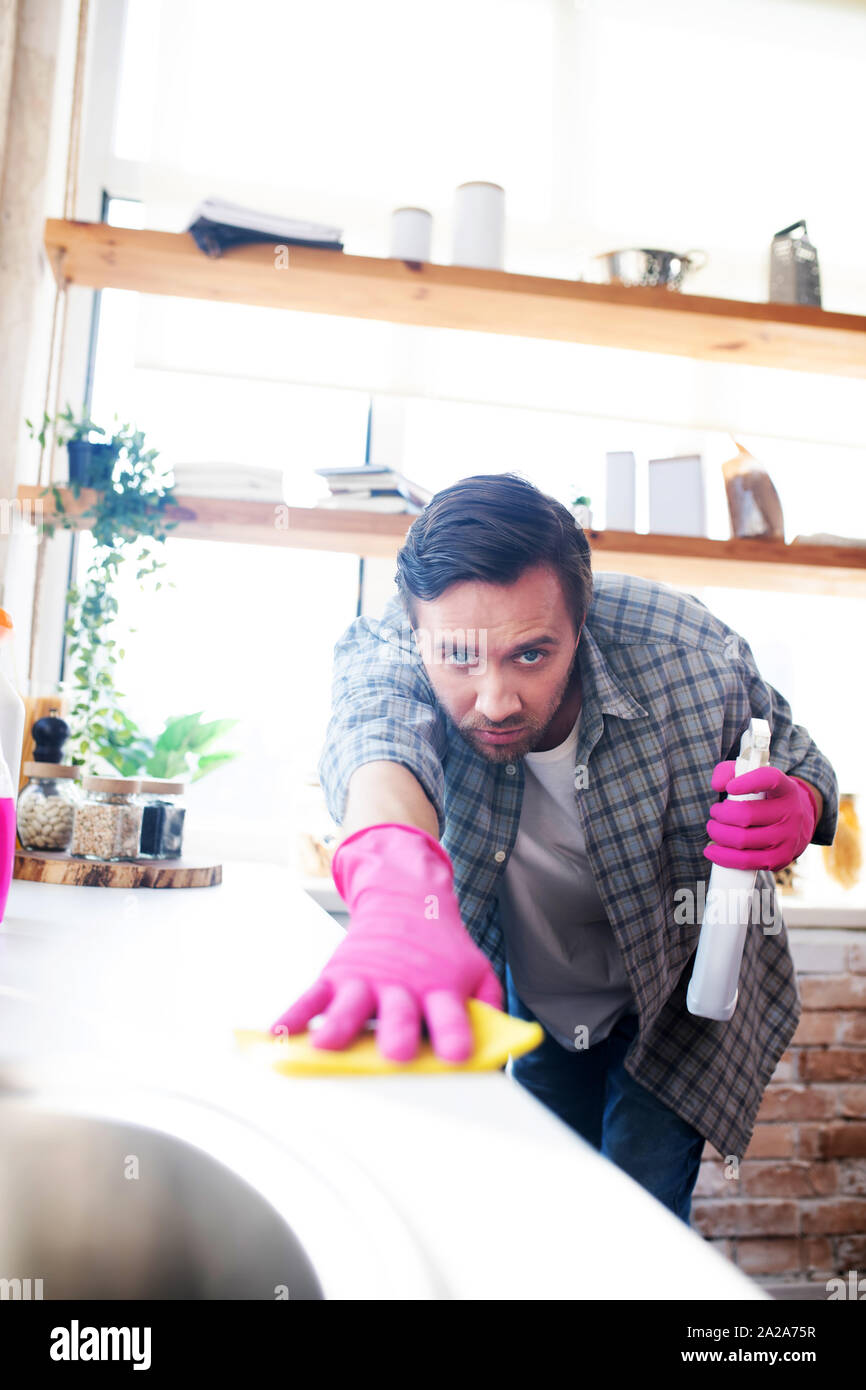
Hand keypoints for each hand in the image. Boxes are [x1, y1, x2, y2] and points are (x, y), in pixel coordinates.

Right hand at [270, 823, 502, 1061]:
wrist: (406, 896)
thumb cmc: (440, 947)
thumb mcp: (476, 968)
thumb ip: (489, 1003)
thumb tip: (503, 1044)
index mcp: (440, 987)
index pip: (452, 1015)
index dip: (455, 1034)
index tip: (455, 1055)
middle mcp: (402, 986)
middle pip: (400, 1013)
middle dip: (397, 1032)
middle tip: (396, 1052)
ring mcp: (366, 980)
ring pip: (351, 1006)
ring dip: (340, 1025)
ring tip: (327, 1043)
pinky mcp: (337, 974)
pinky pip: (312, 997)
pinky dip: (294, 1015)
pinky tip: (278, 1033)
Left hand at [704, 762, 818, 871]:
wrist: (796, 824)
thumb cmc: (765, 798)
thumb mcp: (752, 777)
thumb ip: (729, 772)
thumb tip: (717, 785)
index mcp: (785, 788)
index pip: (770, 780)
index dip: (748, 782)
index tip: (730, 788)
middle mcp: (791, 813)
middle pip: (746, 815)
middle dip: (721, 814)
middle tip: (715, 812)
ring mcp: (788, 838)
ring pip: (742, 839)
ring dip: (718, 834)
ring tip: (713, 828)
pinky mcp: (780, 858)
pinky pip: (746, 861)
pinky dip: (724, 857)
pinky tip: (713, 850)